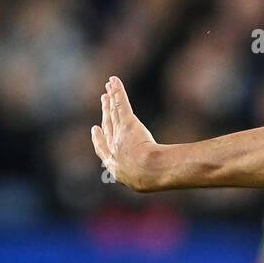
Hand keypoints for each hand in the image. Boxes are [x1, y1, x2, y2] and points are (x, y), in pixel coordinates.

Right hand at [90, 76, 159, 190]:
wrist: (150, 172)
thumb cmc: (153, 180)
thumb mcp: (148, 181)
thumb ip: (150, 176)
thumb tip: (167, 176)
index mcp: (116, 166)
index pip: (104, 149)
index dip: (100, 137)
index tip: (96, 128)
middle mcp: (114, 148)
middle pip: (108, 125)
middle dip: (105, 111)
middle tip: (103, 99)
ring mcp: (120, 135)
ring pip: (114, 112)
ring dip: (111, 97)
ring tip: (108, 86)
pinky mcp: (128, 124)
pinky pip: (121, 104)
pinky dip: (117, 91)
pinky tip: (113, 81)